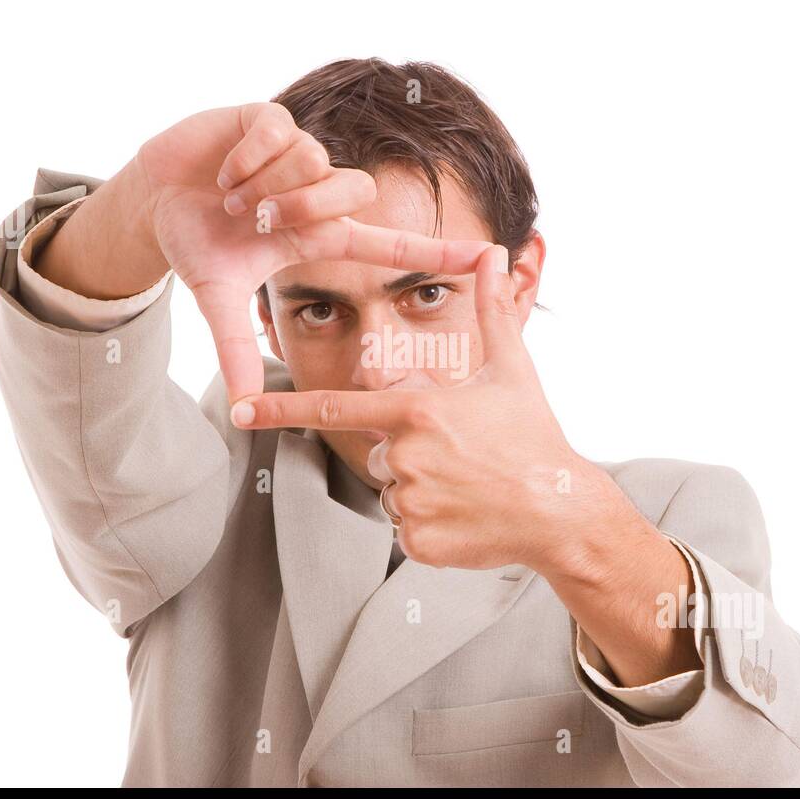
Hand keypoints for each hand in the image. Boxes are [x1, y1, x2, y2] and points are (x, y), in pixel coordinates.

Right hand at [38, 103, 492, 403]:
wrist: (154, 200)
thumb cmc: (199, 244)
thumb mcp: (219, 300)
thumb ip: (237, 351)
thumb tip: (243, 411)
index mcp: (322, 235)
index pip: (392, 247)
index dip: (439, 253)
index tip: (491, 257)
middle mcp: (319, 191)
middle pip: (351, 191)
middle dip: (300, 209)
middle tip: (257, 222)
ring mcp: (297, 151)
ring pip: (313, 160)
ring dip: (262, 186)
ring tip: (231, 197)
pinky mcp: (268, 118)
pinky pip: (278, 133)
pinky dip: (244, 159)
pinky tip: (223, 171)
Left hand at [229, 243, 641, 574]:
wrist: (561, 509)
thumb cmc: (534, 435)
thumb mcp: (512, 370)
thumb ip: (491, 313)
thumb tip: (495, 256)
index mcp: (416, 410)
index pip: (333, 408)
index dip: (280, 408)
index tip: (239, 409)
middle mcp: (406, 454)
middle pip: (379, 453)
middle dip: (410, 455)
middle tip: (462, 458)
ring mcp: (410, 501)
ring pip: (393, 492)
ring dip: (421, 490)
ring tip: (469, 486)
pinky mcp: (417, 542)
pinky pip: (406, 529)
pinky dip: (430, 525)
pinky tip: (467, 516)